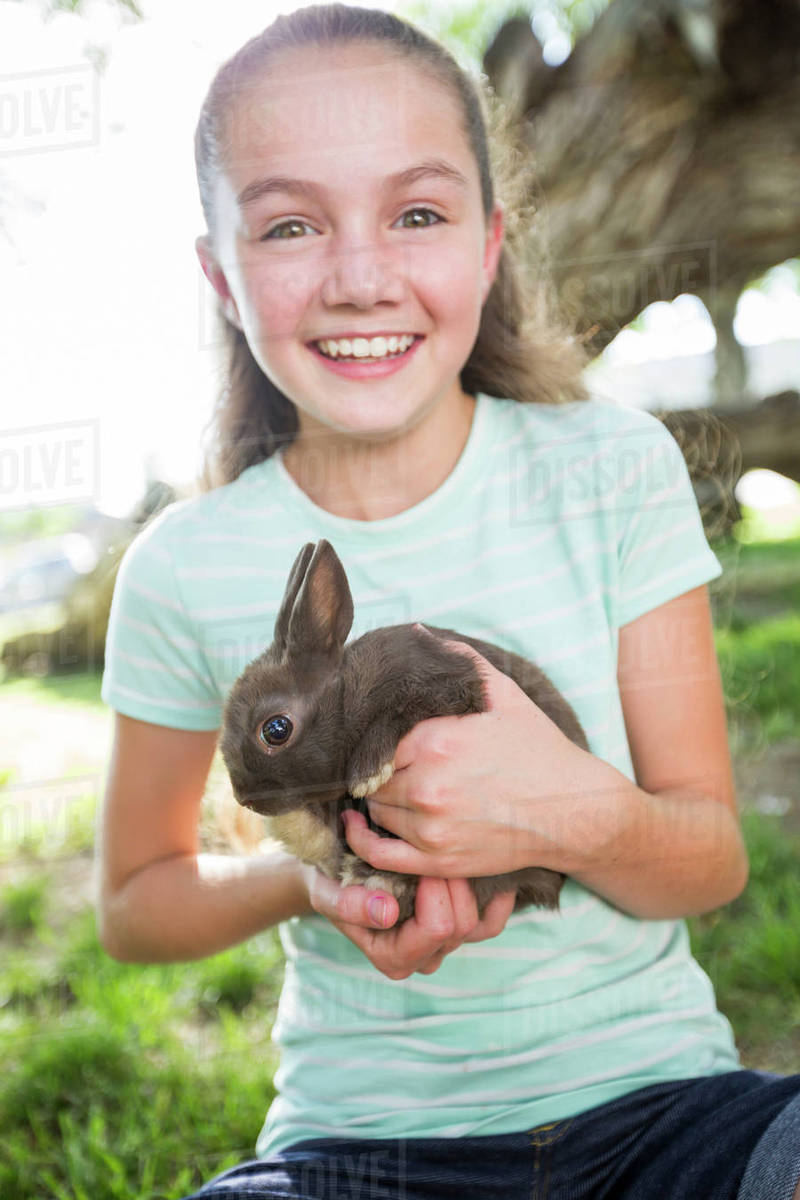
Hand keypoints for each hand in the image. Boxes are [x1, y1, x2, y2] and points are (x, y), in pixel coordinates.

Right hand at [302, 865, 515, 979]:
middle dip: (451, 882)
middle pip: (461, 926)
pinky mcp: (458, 928)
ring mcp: (443, 946)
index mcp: (394, 958)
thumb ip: (348, 905)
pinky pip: (491, 922)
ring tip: (450, 852)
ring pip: (477, 922)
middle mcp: (423, 958)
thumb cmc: (329, 882)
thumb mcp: (327, 891)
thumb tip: (385, 913)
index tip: (422, 855)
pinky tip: (488, 872)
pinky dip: (494, 899)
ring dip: (467, 885)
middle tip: (437, 846)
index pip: (436, 929)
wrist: (336, 873)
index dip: (434, 890)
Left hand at [342, 632, 591, 881]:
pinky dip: (361, 840)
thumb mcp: (504, 694)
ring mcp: (432, 829)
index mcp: (436, 741)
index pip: (376, 740)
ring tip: (394, 789)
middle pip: (372, 776)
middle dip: (380, 769)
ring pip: (376, 811)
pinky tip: (356, 824)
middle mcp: (428, 787)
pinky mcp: (439, 862)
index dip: (378, 739)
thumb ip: (459, 661)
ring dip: (380, 800)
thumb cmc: (538, 749)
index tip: (387, 739)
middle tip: (396, 765)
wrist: (574, 811)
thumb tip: (418, 633)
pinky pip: (379, 854)